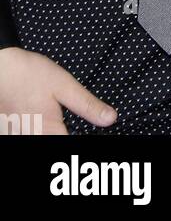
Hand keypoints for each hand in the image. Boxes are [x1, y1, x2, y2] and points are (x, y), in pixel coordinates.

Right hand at [0, 46, 116, 134]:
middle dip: (66, 134)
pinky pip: (29, 136)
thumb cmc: (30, 74)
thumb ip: (87, 105)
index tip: (92, 131)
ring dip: (53, 133)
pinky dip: (39, 130)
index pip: (73, 145)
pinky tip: (38, 118)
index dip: (84, 138)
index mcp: (50, 132)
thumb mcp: (64, 85)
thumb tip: (111, 119)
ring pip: (42, 141)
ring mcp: (18, 138)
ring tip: (51, 116)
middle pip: (56, 143)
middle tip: (69, 122)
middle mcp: (33, 140)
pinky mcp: (9, 134)